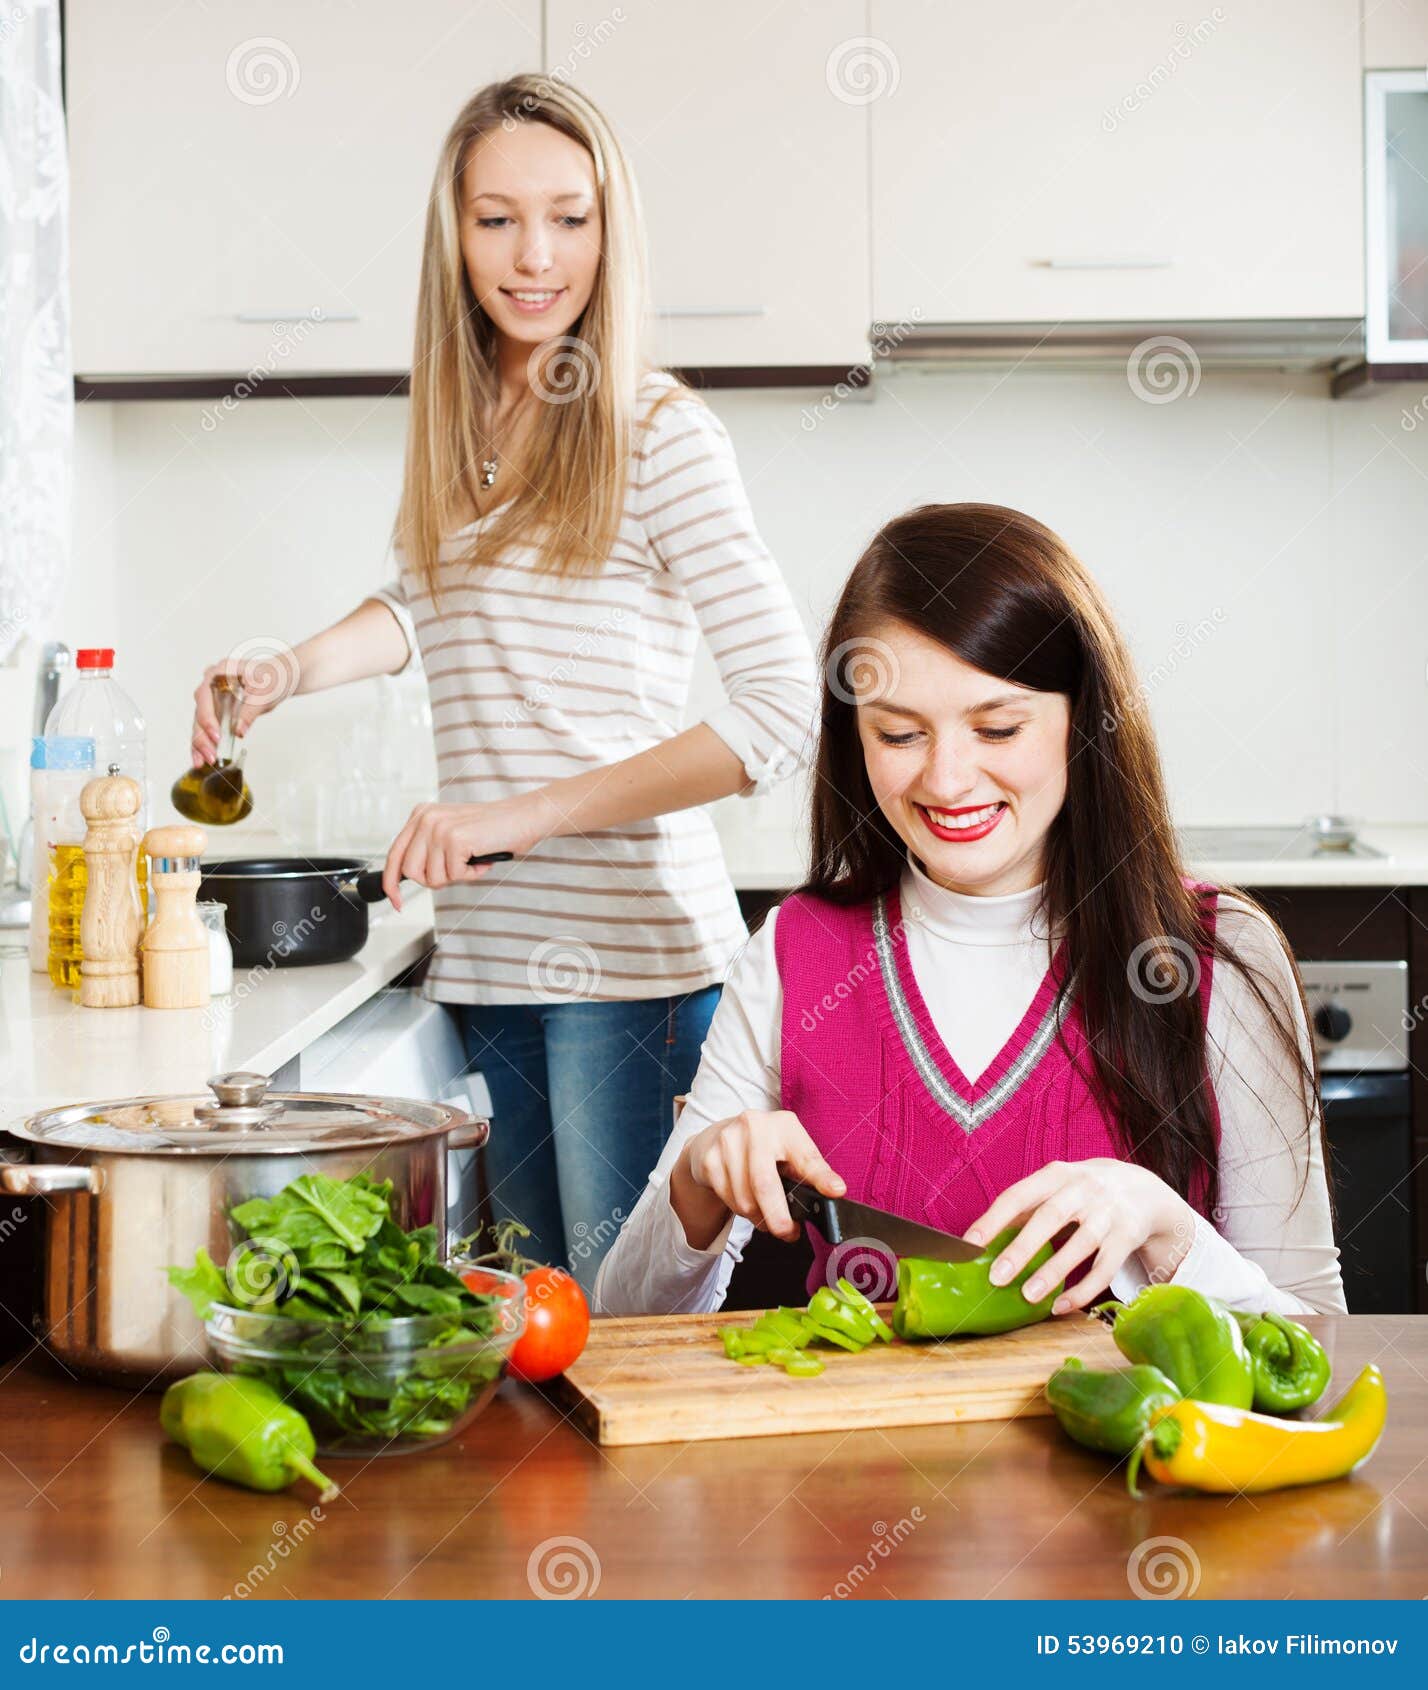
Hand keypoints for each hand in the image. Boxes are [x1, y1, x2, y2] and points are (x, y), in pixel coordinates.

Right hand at [190, 656, 296, 767]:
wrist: (281, 677)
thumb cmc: (274, 677)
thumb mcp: (266, 693)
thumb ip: (250, 711)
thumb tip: (238, 731)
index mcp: (220, 672)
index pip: (204, 696)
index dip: (208, 717)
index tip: (216, 736)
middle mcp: (211, 684)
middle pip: (199, 711)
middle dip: (202, 736)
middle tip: (210, 756)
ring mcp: (213, 698)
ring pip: (200, 722)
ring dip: (200, 743)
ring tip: (203, 762)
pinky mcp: (218, 711)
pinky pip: (208, 727)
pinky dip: (206, 742)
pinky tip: (203, 757)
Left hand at [380, 794, 551, 909]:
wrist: (523, 817)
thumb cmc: (492, 829)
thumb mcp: (450, 834)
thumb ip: (428, 850)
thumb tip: (409, 878)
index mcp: (421, 815)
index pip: (394, 855)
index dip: (391, 883)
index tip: (396, 901)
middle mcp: (425, 819)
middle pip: (411, 872)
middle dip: (435, 880)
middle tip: (457, 870)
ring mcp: (439, 828)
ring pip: (433, 878)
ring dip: (456, 876)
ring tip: (472, 860)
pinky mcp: (455, 839)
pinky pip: (454, 876)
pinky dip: (471, 875)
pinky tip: (482, 858)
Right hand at [675, 1109, 845, 1243]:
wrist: (716, 1137)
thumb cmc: (763, 1148)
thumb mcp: (790, 1150)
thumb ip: (809, 1170)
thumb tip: (834, 1192)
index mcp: (783, 1125)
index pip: (804, 1155)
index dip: (820, 1176)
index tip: (835, 1191)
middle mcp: (754, 1126)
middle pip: (765, 1183)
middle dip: (778, 1217)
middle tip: (788, 1233)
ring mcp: (727, 1141)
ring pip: (745, 1199)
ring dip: (759, 1217)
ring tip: (766, 1215)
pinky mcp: (709, 1159)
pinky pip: (729, 1201)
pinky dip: (741, 1211)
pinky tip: (747, 1202)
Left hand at [963, 1158, 1196, 1315]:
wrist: (1141, 1189)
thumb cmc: (1081, 1191)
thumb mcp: (1054, 1188)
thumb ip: (1024, 1208)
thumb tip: (982, 1239)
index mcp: (1056, 1174)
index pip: (1018, 1195)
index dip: (993, 1219)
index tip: (969, 1244)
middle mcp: (1084, 1189)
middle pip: (1051, 1217)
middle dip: (1022, 1248)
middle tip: (996, 1277)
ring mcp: (1109, 1213)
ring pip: (1082, 1244)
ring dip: (1053, 1272)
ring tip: (1028, 1296)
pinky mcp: (1128, 1237)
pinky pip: (1105, 1268)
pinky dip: (1083, 1290)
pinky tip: (1060, 1306)